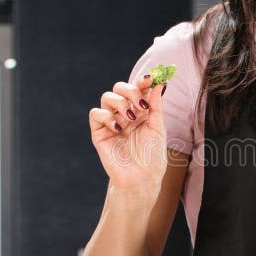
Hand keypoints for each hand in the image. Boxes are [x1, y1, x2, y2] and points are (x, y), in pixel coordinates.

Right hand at [89, 74, 166, 192]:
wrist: (142, 177)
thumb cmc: (152, 155)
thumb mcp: (158, 127)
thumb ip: (156, 105)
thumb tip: (159, 84)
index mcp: (139, 110)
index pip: (137, 88)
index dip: (142, 81)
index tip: (150, 78)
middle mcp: (124, 113)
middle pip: (119, 88)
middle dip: (130, 91)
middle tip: (140, 104)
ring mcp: (111, 122)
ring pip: (107, 97)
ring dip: (121, 104)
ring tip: (131, 119)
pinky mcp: (99, 132)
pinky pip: (96, 114)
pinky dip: (107, 116)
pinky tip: (118, 128)